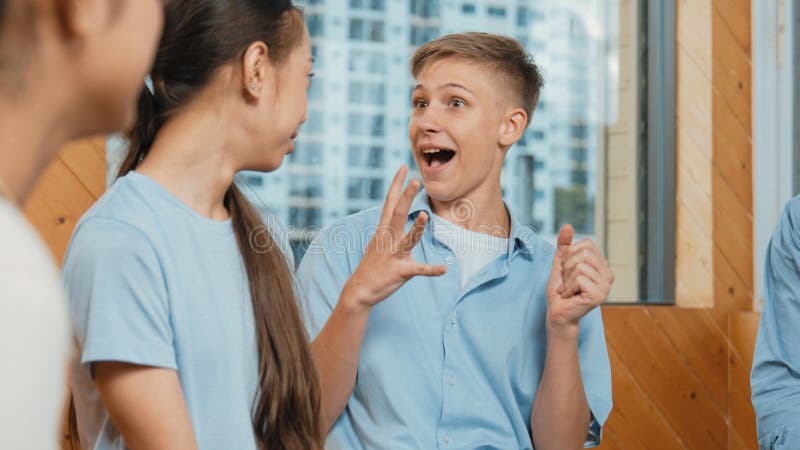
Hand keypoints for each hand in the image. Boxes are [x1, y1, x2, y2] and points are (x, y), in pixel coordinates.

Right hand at [342, 165, 446, 309]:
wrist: (360, 289)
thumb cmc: (373, 263)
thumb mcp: (378, 241)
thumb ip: (388, 226)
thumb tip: (395, 213)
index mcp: (383, 229)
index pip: (390, 202)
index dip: (397, 184)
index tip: (403, 167)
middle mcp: (387, 239)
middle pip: (397, 214)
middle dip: (406, 197)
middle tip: (416, 180)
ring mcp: (393, 254)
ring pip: (406, 239)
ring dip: (416, 228)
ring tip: (424, 216)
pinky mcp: (400, 271)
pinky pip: (418, 270)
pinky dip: (431, 270)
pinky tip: (443, 269)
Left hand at [545, 224, 614, 338]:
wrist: (557, 312)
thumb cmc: (560, 289)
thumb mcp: (560, 262)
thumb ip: (564, 245)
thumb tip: (567, 225)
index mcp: (602, 264)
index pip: (586, 244)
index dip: (570, 255)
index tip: (567, 270)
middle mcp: (608, 274)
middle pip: (584, 254)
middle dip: (567, 266)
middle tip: (567, 281)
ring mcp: (606, 286)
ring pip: (581, 266)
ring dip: (567, 278)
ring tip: (568, 290)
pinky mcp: (600, 295)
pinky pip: (579, 278)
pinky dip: (569, 287)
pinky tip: (571, 296)